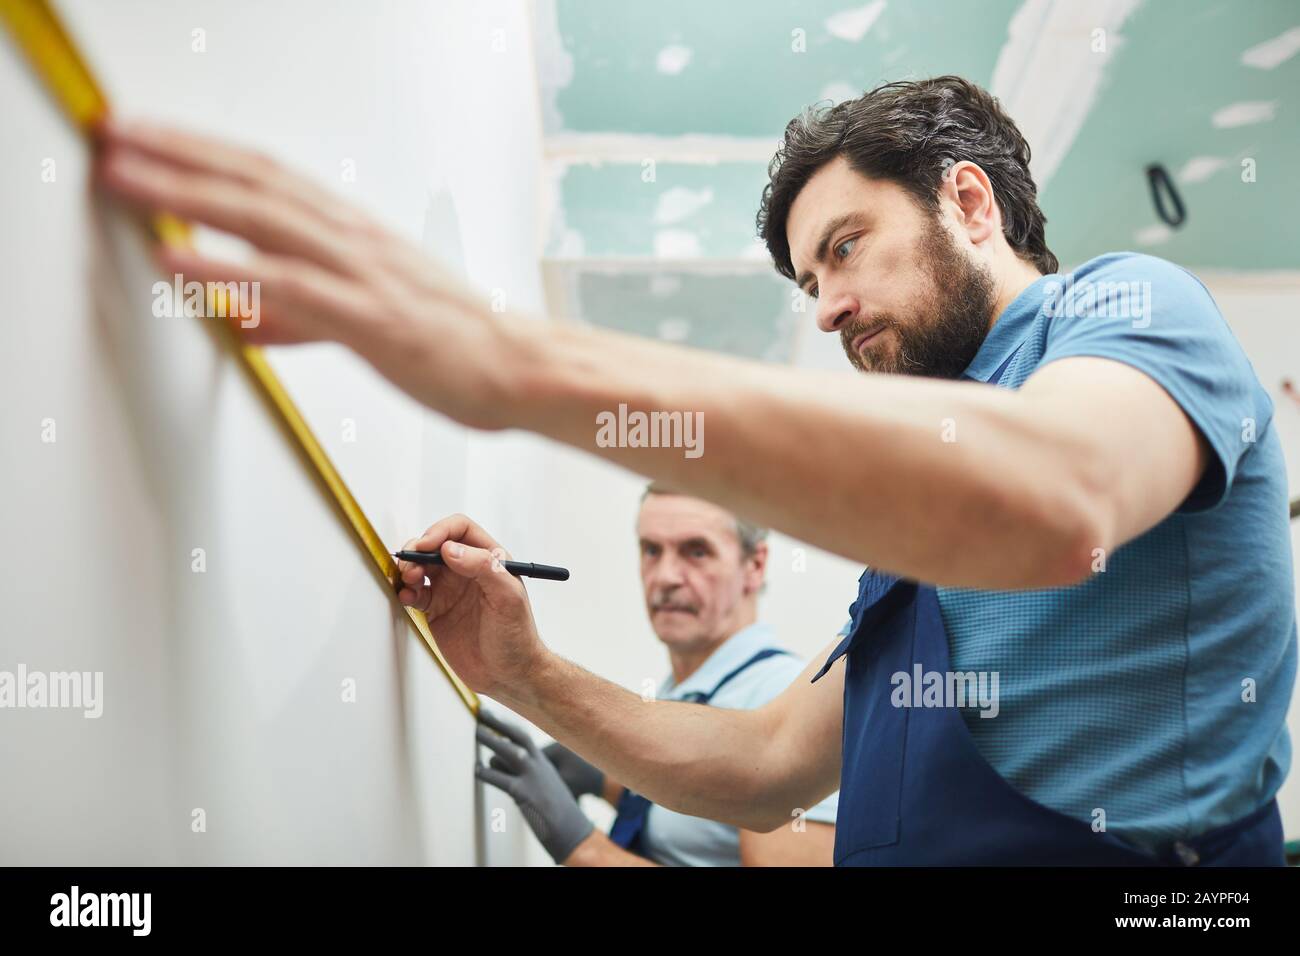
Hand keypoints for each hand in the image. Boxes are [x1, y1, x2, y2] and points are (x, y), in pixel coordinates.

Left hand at [94, 118, 516, 429]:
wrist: (519, 368)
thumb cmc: (456, 344)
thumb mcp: (367, 321)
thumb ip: (299, 318)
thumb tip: (248, 319)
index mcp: (355, 234)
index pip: (266, 176)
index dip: (202, 152)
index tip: (148, 138)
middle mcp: (354, 239)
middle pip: (253, 181)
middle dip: (178, 156)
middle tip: (116, 138)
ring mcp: (362, 272)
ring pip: (264, 219)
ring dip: (187, 194)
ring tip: (126, 180)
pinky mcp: (370, 317)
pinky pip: (288, 286)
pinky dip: (227, 270)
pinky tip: (179, 261)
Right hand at [396, 514, 547, 697]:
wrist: (508, 675)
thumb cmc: (517, 637)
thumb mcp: (507, 598)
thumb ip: (483, 567)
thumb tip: (450, 550)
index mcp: (489, 560)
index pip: (461, 530)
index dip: (441, 531)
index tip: (428, 545)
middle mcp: (468, 571)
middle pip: (435, 545)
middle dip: (419, 550)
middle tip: (411, 565)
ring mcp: (451, 590)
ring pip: (421, 567)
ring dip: (409, 569)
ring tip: (409, 581)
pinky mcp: (437, 610)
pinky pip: (415, 592)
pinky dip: (406, 591)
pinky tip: (407, 597)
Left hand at [476, 709, 593, 864]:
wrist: (572, 829)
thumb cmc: (553, 810)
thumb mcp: (542, 784)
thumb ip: (519, 770)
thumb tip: (493, 762)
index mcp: (543, 762)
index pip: (523, 736)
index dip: (506, 724)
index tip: (492, 714)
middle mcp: (538, 764)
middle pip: (516, 735)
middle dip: (497, 722)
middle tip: (480, 712)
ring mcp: (532, 777)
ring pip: (506, 751)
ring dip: (489, 740)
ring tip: (475, 732)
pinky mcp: (524, 792)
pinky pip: (499, 778)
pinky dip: (485, 773)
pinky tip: (477, 769)